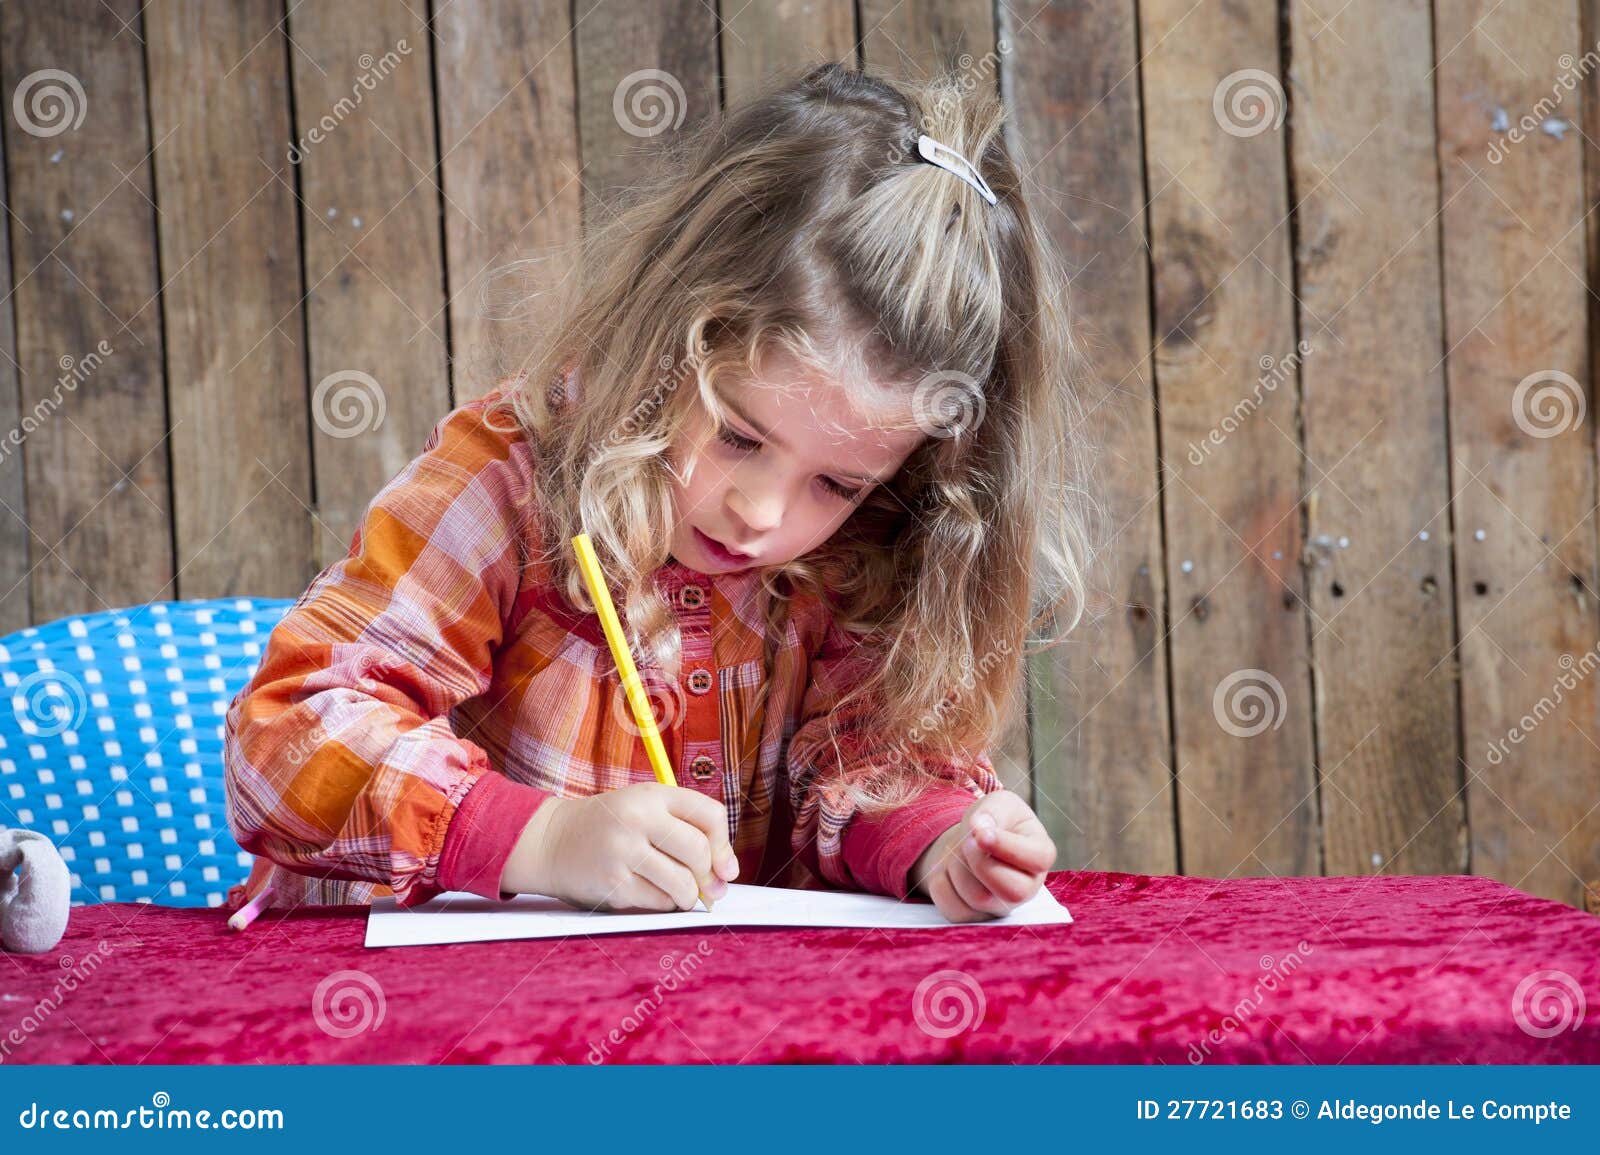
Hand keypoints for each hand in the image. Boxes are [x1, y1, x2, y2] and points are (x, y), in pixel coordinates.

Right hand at [500, 783, 739, 911]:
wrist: (553, 840)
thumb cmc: (612, 826)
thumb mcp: (646, 808)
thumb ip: (686, 829)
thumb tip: (726, 876)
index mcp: (652, 795)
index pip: (710, 815)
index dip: (725, 845)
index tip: (725, 867)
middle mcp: (638, 818)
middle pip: (698, 852)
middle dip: (710, 878)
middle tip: (710, 890)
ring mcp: (623, 851)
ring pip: (682, 883)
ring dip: (689, 896)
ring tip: (681, 894)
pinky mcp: (612, 882)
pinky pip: (658, 902)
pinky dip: (664, 903)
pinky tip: (651, 893)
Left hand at [910, 789, 1055, 922]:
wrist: (971, 839)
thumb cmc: (994, 820)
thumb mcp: (999, 803)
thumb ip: (994, 810)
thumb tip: (981, 828)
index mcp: (1041, 854)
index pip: (1038, 859)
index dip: (1007, 847)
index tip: (981, 833)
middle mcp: (1028, 886)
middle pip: (1012, 891)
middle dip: (980, 862)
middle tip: (968, 842)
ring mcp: (1001, 906)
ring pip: (978, 899)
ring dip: (957, 868)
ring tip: (959, 851)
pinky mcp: (976, 917)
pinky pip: (954, 910)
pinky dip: (941, 883)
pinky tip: (950, 869)